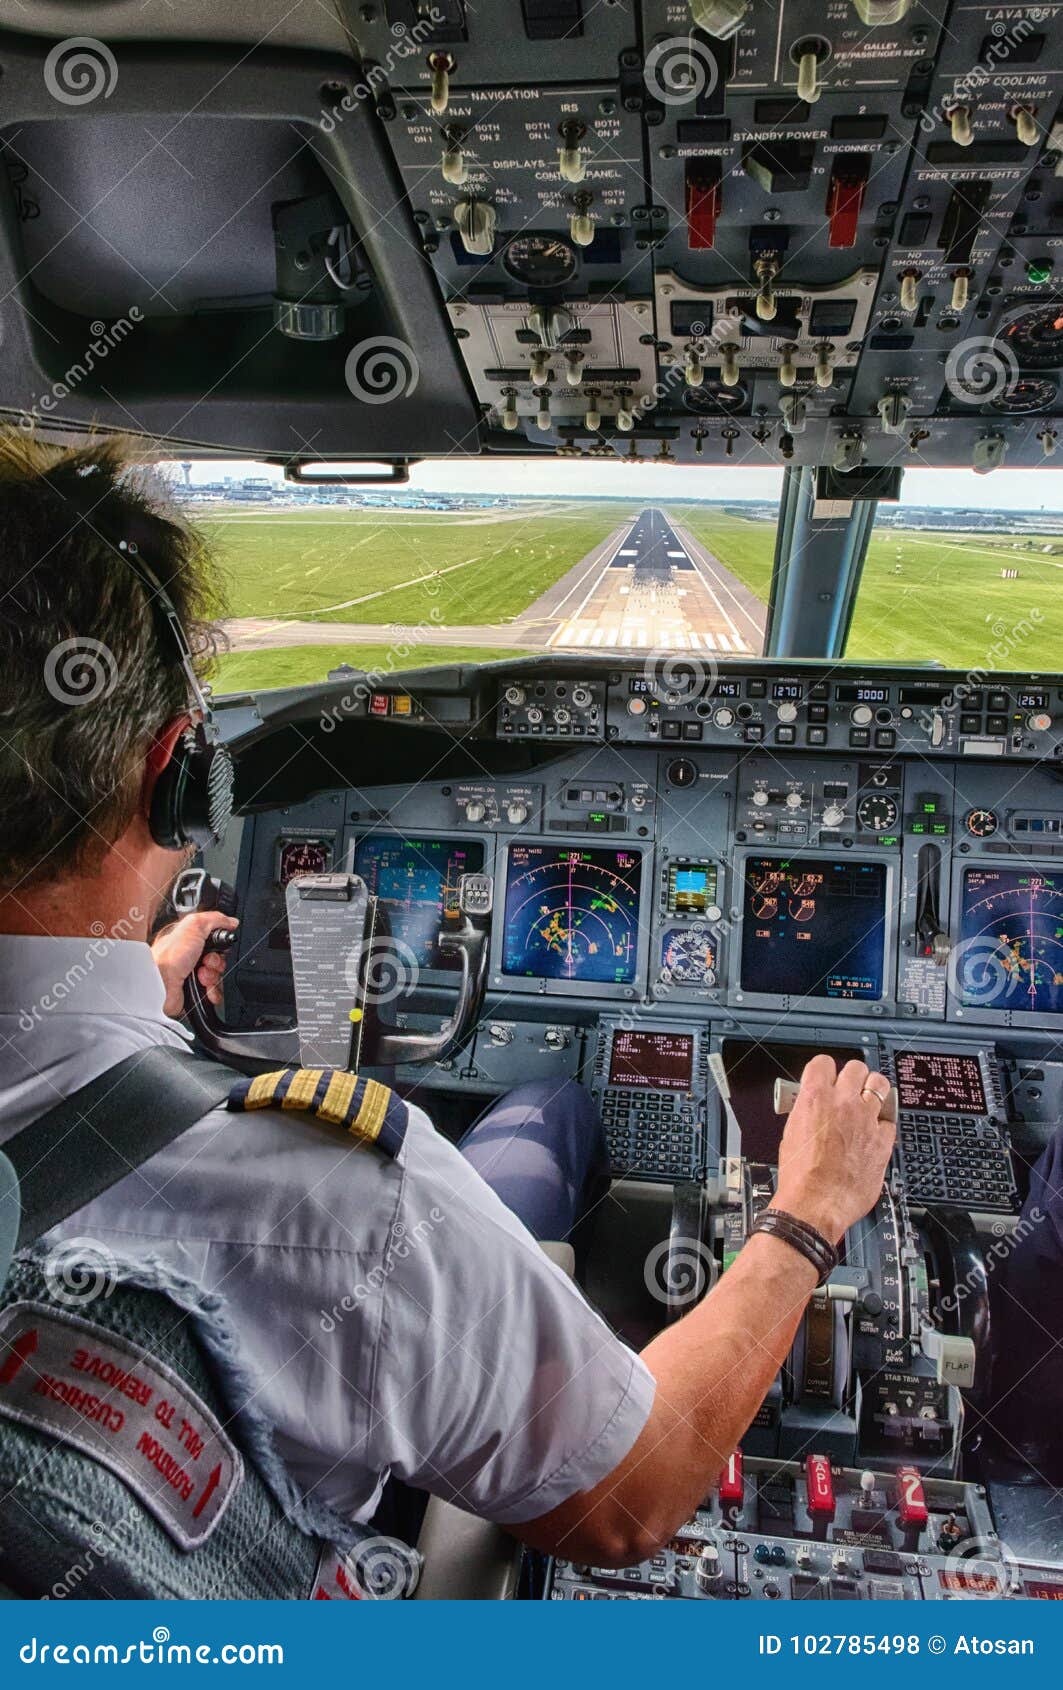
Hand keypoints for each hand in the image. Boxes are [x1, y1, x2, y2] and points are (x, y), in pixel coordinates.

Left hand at [151, 912, 238, 1018]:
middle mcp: (190, 957)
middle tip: (205, 961)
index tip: (217, 944)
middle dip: (216, 961)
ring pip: (218, 976)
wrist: (160, 986)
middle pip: (218, 958)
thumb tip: (232, 921)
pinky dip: (213, 991)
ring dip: (213, 976)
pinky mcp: (195, 992)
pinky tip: (204, 987)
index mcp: (189, 940)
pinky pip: (215, 992)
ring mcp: (192, 975)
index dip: (219, 943)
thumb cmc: (168, 957)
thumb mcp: (193, 926)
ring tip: (200, 976)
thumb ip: (214, 919)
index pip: (214, 939)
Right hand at [771, 1054, 895, 1244]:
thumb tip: (813, 1110)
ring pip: (880, 1084)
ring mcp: (866, 1120)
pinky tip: (874, 1133)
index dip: (825, 1069)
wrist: (816, 1204)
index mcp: (815, 1098)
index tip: (827, 1077)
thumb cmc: (800, 1176)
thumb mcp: (791, 1134)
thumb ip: (807, 1114)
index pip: (824, 1062)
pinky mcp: (883, 1140)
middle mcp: (843, 1103)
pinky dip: (883, 1124)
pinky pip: (890, 1121)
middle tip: (850, 1089)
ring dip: (874, 1090)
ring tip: (869, 1101)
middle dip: (853, 1076)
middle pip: (857, 1067)